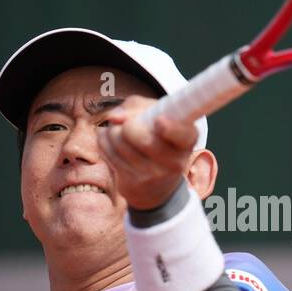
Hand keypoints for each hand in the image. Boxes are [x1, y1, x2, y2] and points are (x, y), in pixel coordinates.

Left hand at [97, 95, 199, 210]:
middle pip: (141, 137)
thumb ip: (136, 107)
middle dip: (127, 124)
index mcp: (187, 139)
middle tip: (128, 124)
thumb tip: (114, 117)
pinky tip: (111, 142)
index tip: (160, 121)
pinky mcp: (132, 183)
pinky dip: (104, 141)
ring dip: (112, 130)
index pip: (181, 134)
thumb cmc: (156, 136)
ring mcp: (153, 176)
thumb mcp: (155, 115)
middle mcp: (174, 161)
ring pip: (118, 141)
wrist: (156, 183)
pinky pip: (107, 152)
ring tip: (118, 131)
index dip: (169, 128)